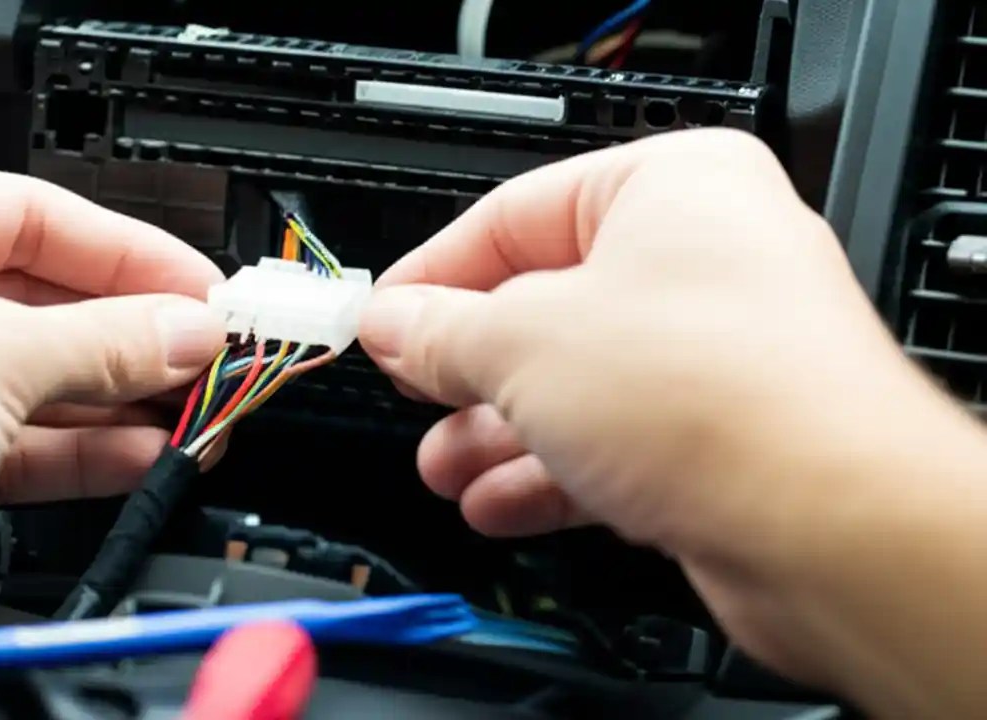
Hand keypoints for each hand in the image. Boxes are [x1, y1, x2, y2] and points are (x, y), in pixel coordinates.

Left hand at [0, 168, 225, 654]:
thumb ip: (103, 342)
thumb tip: (186, 329)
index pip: (33, 217)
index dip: (129, 254)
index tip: (201, 288)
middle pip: (41, 301)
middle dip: (133, 334)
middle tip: (212, 353)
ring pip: (35, 378)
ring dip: (119, 398)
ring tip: (196, 410)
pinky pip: (17, 441)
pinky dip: (84, 449)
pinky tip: (145, 455)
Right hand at [359, 129, 986, 714]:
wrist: (832, 529)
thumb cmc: (715, 399)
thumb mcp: (523, 344)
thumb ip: (439, 332)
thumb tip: (391, 323)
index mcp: (671, 190)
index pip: (517, 215)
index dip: (435, 272)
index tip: (382, 317)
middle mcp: (704, 262)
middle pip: (545, 306)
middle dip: (465, 368)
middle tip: (410, 393)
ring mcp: (718, 355)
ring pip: (576, 385)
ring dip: (496, 433)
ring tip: (442, 466)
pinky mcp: (723, 438)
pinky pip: (612, 443)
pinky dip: (548, 473)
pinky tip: (497, 503)